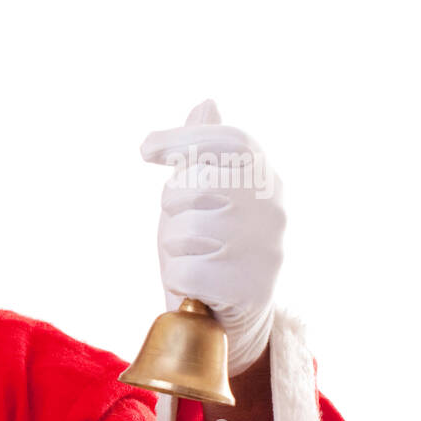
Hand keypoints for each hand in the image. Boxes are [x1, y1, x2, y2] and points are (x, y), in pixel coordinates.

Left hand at [140, 99, 284, 375]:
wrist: (231, 318)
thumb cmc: (212, 247)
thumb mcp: (206, 195)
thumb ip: (207, 152)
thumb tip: (207, 102)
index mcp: (268, 182)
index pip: (230, 142)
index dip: (184, 140)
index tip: (146, 150)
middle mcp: (274, 211)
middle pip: (195, 185)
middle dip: (174, 205)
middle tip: (185, 226)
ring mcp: (263, 250)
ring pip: (184, 229)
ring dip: (175, 247)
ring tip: (196, 258)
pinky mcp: (245, 289)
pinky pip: (184, 270)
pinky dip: (179, 279)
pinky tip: (197, 284)